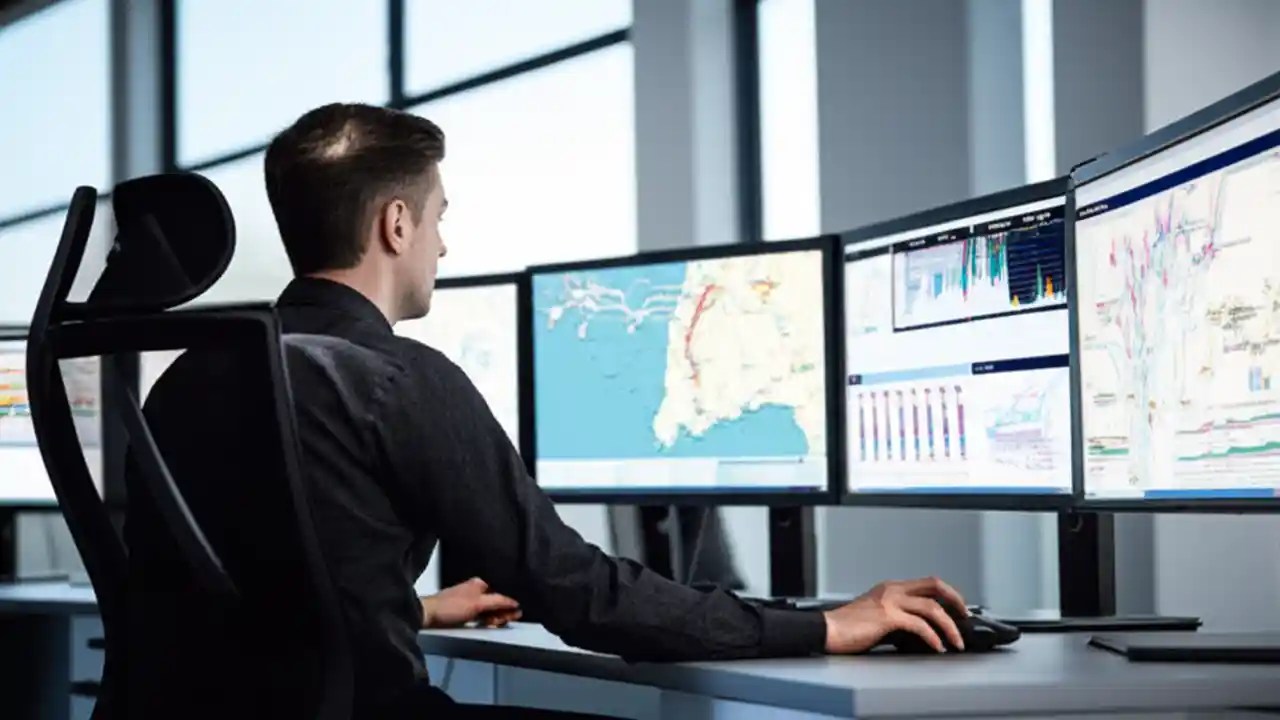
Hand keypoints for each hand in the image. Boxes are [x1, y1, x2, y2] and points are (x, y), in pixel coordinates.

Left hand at [421, 577, 521, 629]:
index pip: (500, 596)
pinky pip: (479, 615)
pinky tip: (487, 624)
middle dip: (501, 612)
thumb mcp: (478, 604)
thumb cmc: (452, 606)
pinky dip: (485, 620)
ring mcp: (468, 601)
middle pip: (494, 602)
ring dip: (494, 617)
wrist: (428, 614)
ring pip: (487, 610)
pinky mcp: (462, 611)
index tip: (517, 615)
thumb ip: (498, 602)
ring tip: (496, 624)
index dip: (509, 606)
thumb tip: (514, 602)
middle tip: (505, 622)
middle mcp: (474, 590)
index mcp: (479, 584)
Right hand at [822, 576, 967, 653]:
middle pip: (934, 585)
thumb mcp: (875, 615)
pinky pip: (919, 625)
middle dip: (956, 600)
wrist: (826, 630)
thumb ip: (896, 616)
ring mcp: (890, 601)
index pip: (927, 583)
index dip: (947, 594)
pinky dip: (933, 637)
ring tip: (956, 641)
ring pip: (932, 608)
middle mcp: (892, 590)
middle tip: (965, 618)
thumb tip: (920, 630)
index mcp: (890, 588)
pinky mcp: (887, 617)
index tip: (958, 608)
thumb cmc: (846, 626)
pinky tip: (937, 647)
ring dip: (949, 626)